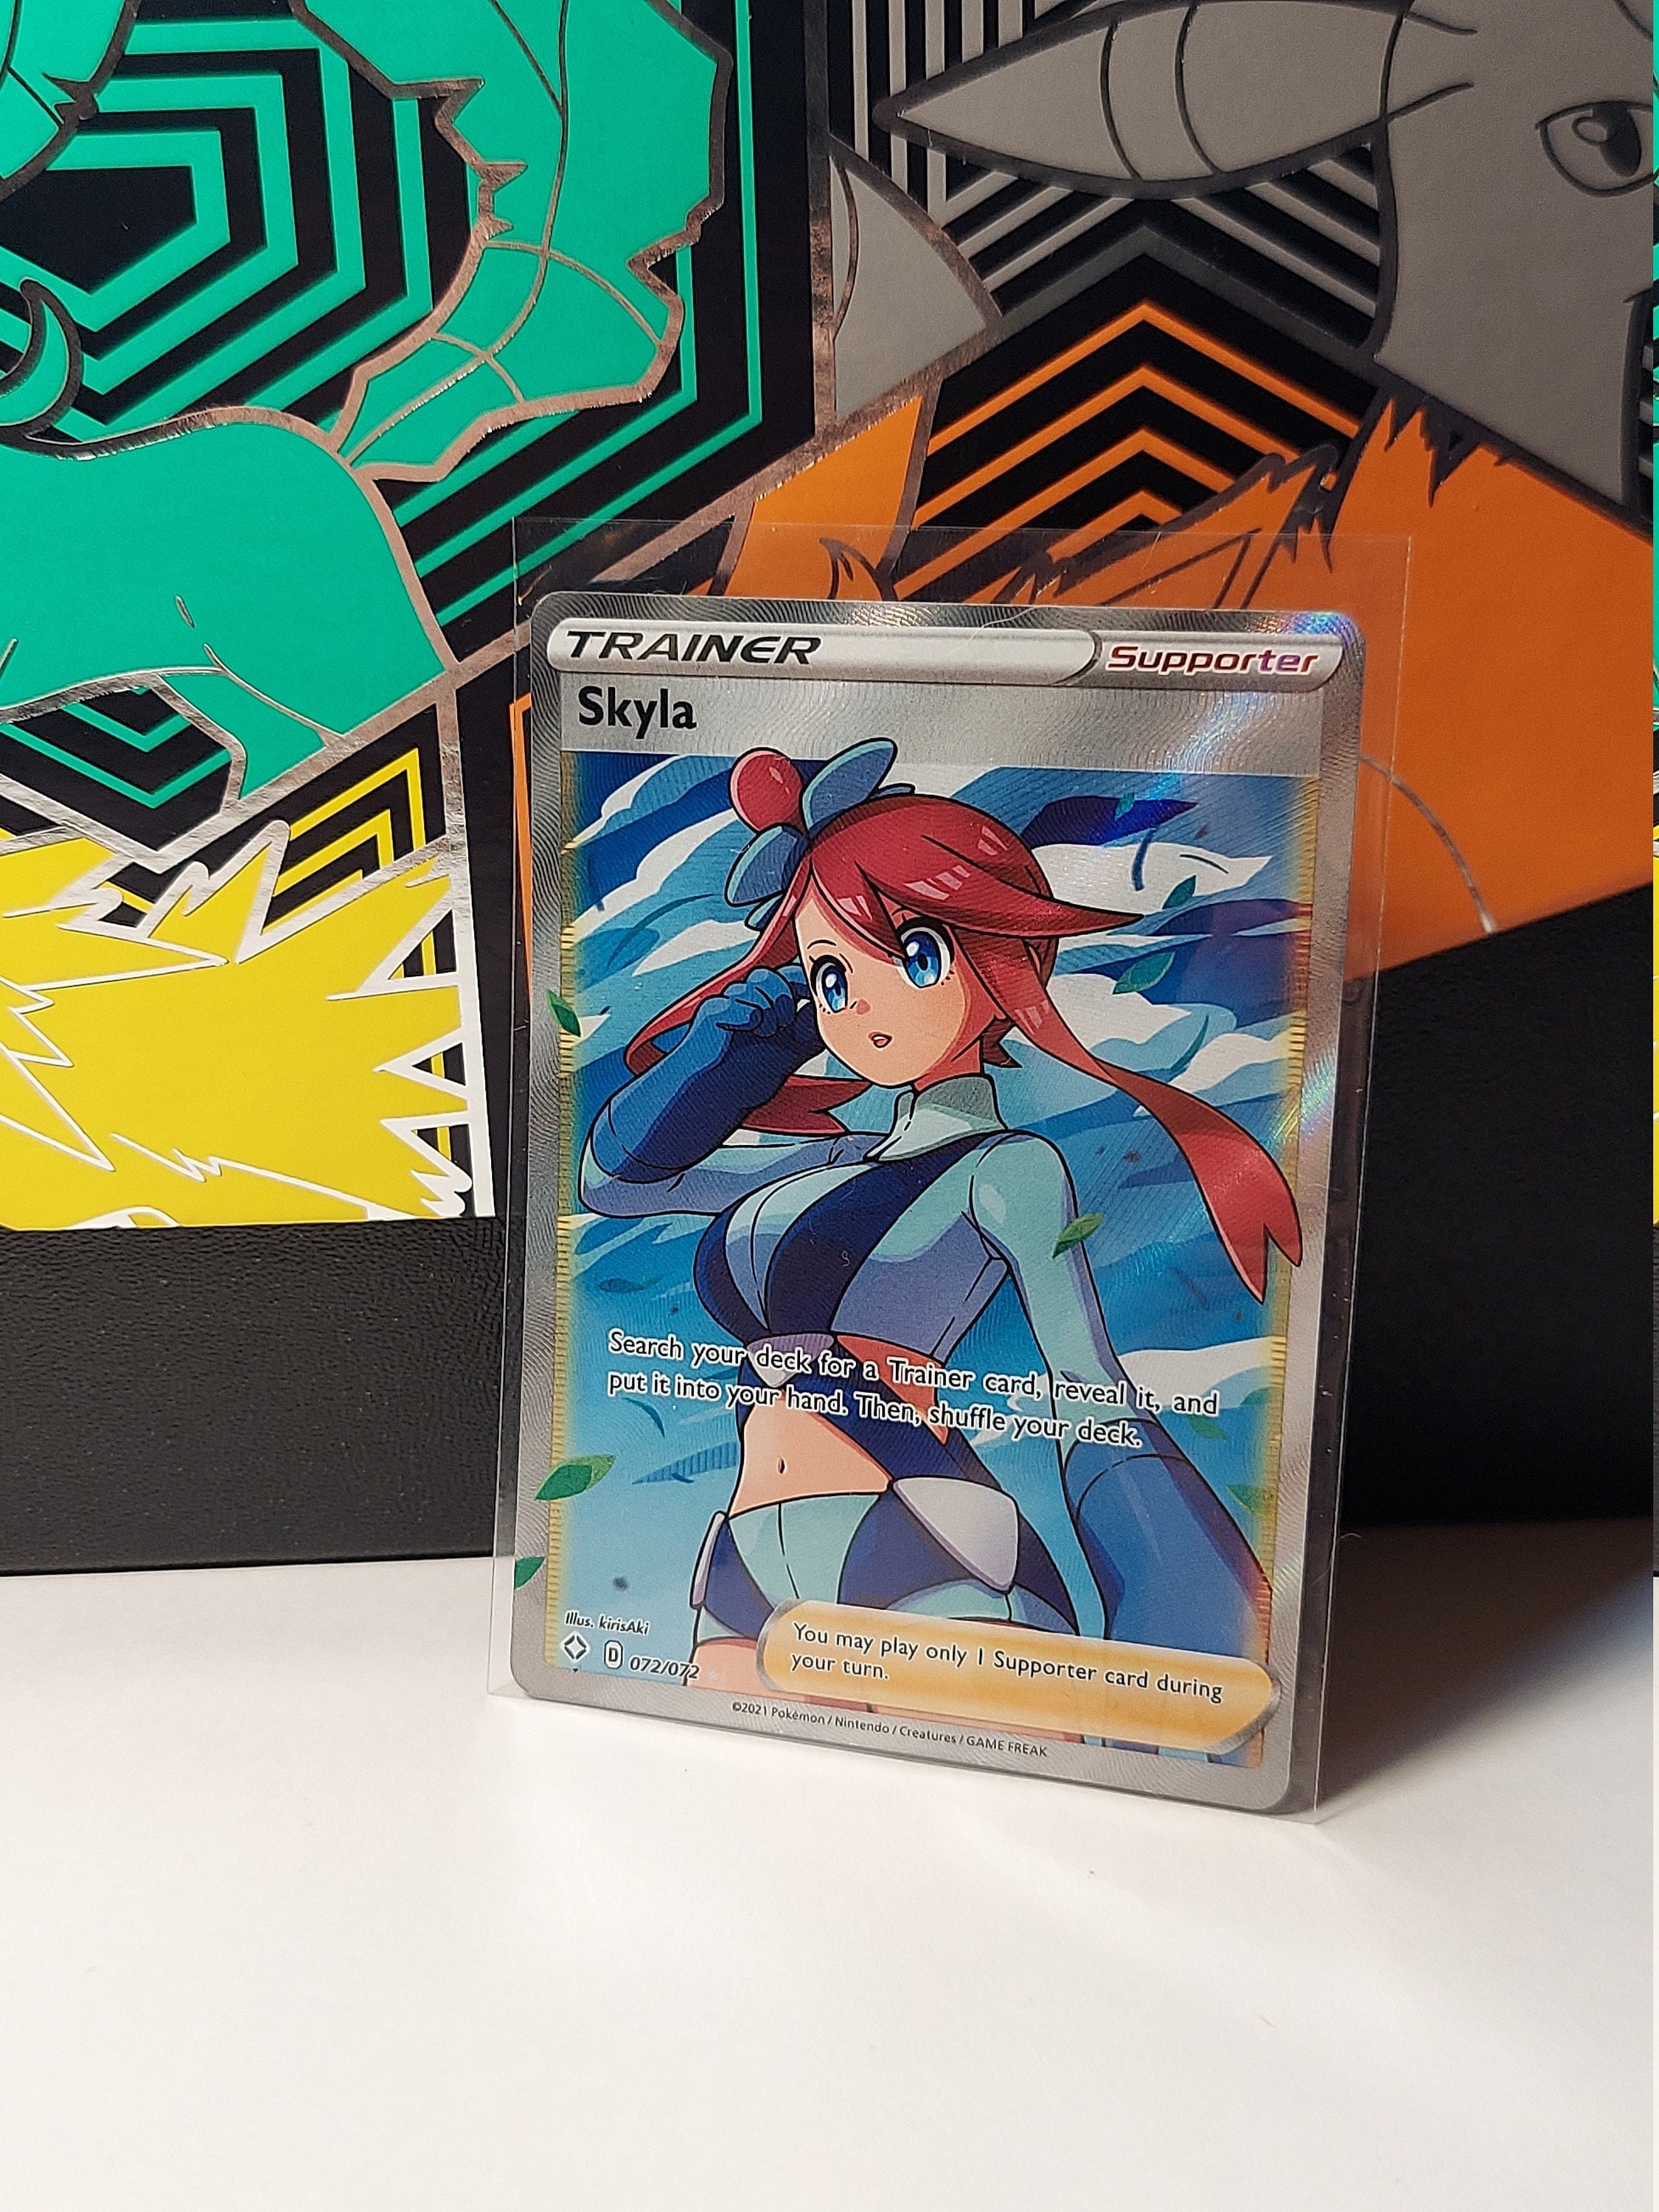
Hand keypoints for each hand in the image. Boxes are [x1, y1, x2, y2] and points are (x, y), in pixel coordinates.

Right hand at [687, 965, 820, 1071]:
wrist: (719, 1096)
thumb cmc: (748, 1074)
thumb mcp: (795, 1050)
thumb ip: (813, 1030)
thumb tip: (832, 1009)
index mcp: (767, 1003)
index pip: (789, 974)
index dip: (805, 982)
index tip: (817, 997)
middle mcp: (747, 998)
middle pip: (771, 976)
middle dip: (784, 1001)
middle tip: (782, 1027)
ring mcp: (728, 1002)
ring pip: (755, 987)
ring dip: (768, 1014)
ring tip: (762, 1034)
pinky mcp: (713, 1011)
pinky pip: (740, 1004)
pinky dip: (747, 1020)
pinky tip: (741, 1034)